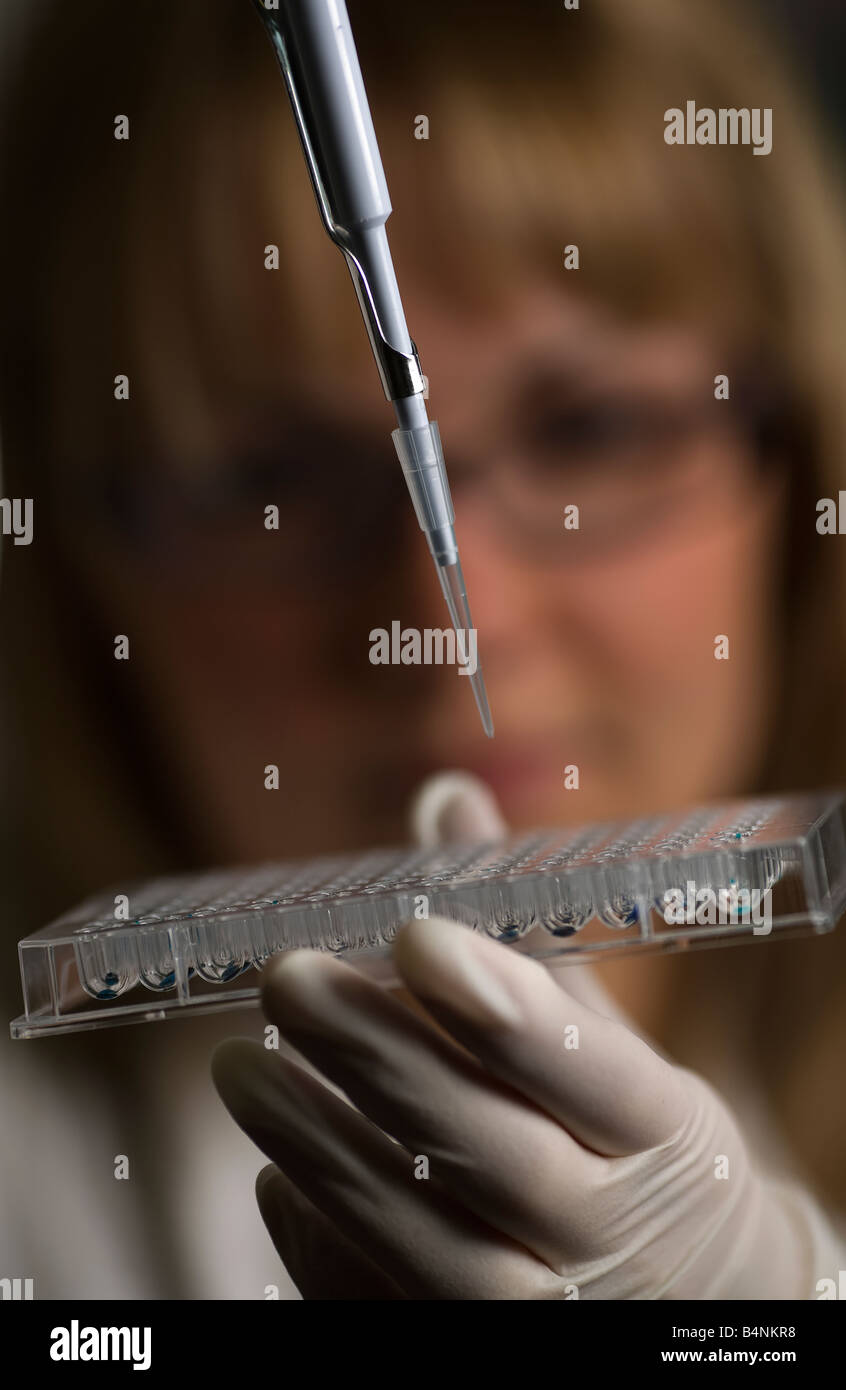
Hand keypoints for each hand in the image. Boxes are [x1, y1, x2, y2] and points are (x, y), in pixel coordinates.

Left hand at [211, 776, 820, 1299]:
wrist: (689, 1296)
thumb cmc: (633, 1143)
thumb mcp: (608, 1036)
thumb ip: (523, 928)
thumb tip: (444, 794)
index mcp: (663, 1136)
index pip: (591, 1071)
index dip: (505, 1008)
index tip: (416, 932)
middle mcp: (610, 1235)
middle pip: (494, 1155)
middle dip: (385, 1064)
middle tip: (286, 979)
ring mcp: (547, 1308)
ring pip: (433, 1248)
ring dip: (328, 1154)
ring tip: (242, 1069)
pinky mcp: (480, 1351)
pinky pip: (393, 1311)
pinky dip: (328, 1245)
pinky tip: (277, 1173)